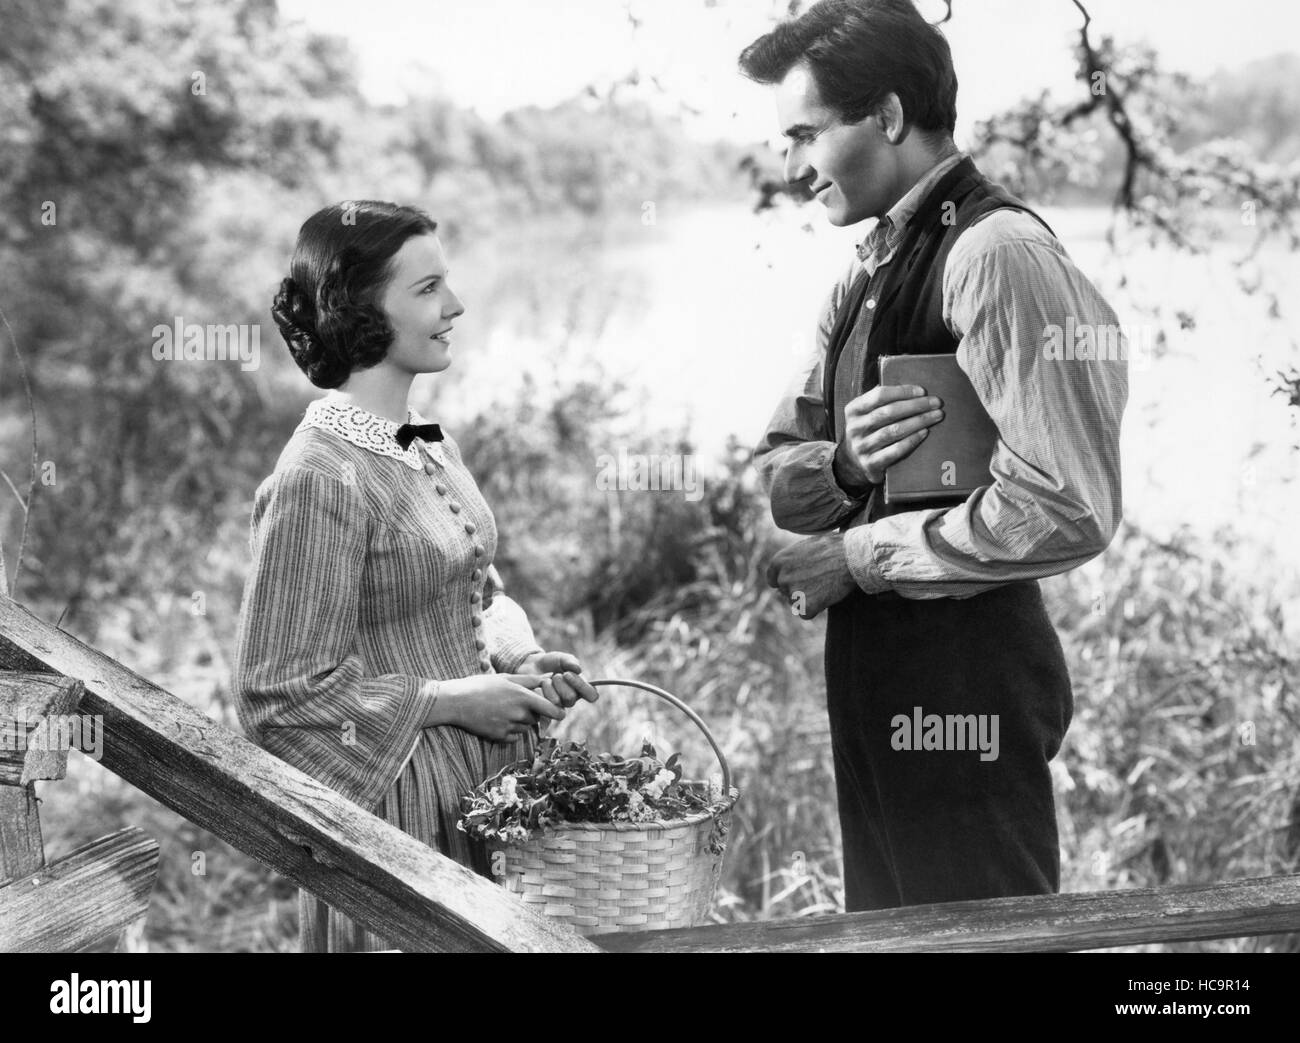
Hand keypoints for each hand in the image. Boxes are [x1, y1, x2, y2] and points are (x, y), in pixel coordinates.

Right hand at [435, 673, 564, 742]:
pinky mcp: (500, 737)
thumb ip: (528, 680)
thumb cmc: (481, 685)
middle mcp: (518, 713)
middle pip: (536, 718)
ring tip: (504, 711)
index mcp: (522, 697)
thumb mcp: (506, 677)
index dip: (557, 712)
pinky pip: (514, 737)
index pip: (550, 709)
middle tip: (517, 705)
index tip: (561, 714)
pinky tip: (499, 720)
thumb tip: (547, 678)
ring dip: (521, 722)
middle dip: (532, 713)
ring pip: (525, 727)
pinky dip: (511, 731)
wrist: (457, 702)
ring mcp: (509, 726)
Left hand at [518, 651, 599, 708]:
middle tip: (556, 675)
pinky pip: (547, 705)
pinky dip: (543, 692)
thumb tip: (578, 669)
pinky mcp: (545, 709)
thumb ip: (570, 662)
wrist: (531, 666)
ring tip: (546, 679)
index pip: (592, 696)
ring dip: (551, 687)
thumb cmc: (551, 663)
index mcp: (581, 688)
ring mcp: (558, 706)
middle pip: (572, 698)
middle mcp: (571, 699)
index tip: (568, 674)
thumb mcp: (561, 658)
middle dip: (562, 684)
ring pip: (558, 702)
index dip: (583, 687)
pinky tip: (540, 685)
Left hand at [764, 533, 857, 618]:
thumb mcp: (806, 546)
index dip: (786, 581)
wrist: (852, 556)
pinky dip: (816, 608)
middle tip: (819, 582)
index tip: (797, 582)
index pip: (773, 579)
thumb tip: (789, 569)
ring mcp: (793, 593)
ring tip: (826, 585)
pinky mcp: (805, 606)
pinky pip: (806, 613)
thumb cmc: (834, 547)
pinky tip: (827, 596)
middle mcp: (782, 577)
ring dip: (808, 599)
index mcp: (779, 561)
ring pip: (796, 603)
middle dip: (799, 590)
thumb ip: (794, 560)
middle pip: (786, 592)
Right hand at [843, 384, 944, 484]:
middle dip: (916, 405)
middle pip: (888, 412)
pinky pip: (894, 451)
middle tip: (936, 402)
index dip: (902, 391)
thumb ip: (880, 400)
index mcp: (853, 410)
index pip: (879, 395)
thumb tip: (911, 387)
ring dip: (918, 421)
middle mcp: (854, 428)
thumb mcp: (866, 413)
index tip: (923, 391)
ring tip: (936, 416)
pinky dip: (911, 440)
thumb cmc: (869, 431)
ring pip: (893, 431)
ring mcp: (861, 447)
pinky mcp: (870, 464)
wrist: (853, 463)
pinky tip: (925, 433)